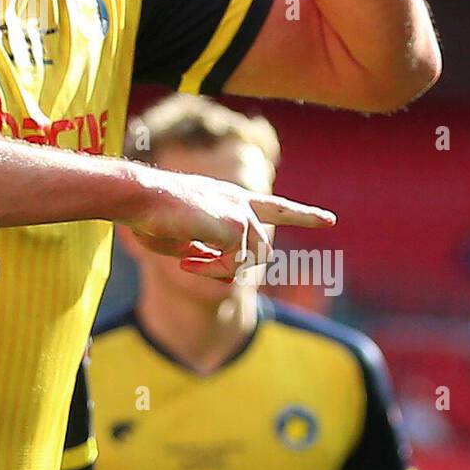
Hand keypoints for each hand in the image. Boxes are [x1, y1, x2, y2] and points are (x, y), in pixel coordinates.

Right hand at [125, 165, 335, 281]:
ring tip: (188, 262)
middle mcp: (240, 201)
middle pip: (266, 242)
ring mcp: (241, 212)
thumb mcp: (181, 238)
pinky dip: (211, 270)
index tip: (330, 220)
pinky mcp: (236, 225)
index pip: (274, 206)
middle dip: (245, 257)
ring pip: (252, 259)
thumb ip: (206, 251)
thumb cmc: (149, 215)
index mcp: (228, 198)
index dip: (302, 215)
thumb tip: (226, 272)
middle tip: (218, 255)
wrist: (140, 196)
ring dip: (219, 270)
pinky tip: (187, 262)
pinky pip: (234, 264)